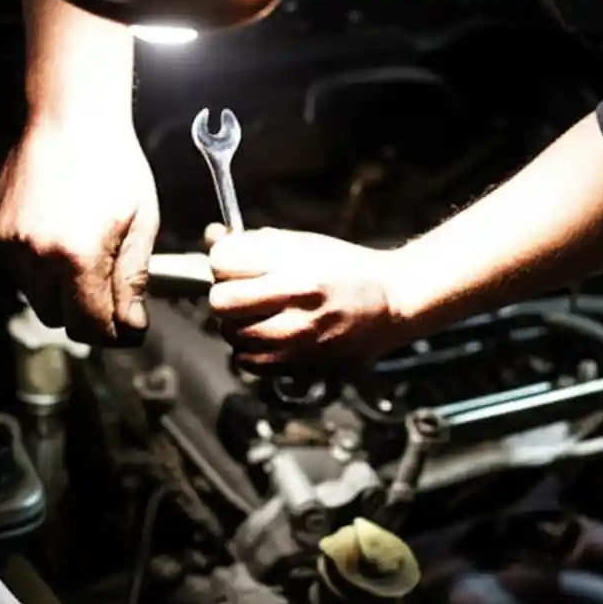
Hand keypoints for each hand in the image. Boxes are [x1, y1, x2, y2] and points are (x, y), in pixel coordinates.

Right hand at [0, 120, 159, 344]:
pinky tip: (59, 236)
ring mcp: (9, 243)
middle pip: (59, 319)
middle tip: (111, 294)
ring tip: (84, 253)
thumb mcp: (141, 223)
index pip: (90, 327)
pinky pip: (17, 270)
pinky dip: (39, 267)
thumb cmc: (113, 164)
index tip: (130, 327)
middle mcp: (36, 256)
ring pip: (35, 296)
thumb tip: (131, 325)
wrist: (70, 117)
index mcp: (77, 257)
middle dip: (86, 314)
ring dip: (60, 290)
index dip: (114, 334)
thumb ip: (133, 280)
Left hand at [205, 224, 409, 369]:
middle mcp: (296, 307)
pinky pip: (246, 362)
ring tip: (261, 313)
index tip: (235, 264)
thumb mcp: (303, 243)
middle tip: (244, 291)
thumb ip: (255, 243)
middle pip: (220, 302)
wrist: (391, 304)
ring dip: (238, 323)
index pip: (223, 263)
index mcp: (296, 269)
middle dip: (226, 294)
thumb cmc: (347, 269)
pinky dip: (250, 349)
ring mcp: (297, 341)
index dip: (224, 261)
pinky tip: (269, 335)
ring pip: (231, 334)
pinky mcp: (299, 366)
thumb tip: (211, 237)